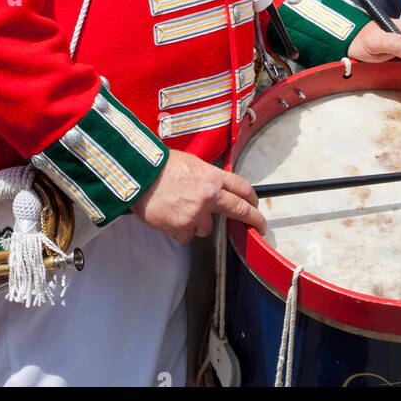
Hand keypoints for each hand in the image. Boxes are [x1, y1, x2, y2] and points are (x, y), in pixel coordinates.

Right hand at [131, 149, 265, 242]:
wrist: (140, 175)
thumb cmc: (162, 166)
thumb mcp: (191, 164)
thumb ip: (207, 178)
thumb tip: (214, 188)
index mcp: (212, 176)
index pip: (241, 187)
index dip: (251, 198)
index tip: (255, 205)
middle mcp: (209, 196)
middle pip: (239, 210)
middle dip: (254, 219)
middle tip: (260, 226)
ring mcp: (197, 213)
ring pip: (207, 228)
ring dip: (197, 223)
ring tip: (180, 210)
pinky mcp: (182, 228)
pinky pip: (187, 236)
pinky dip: (180, 230)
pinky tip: (170, 218)